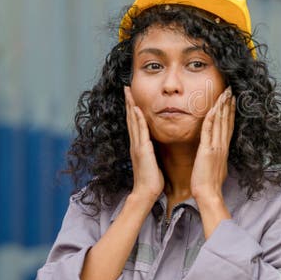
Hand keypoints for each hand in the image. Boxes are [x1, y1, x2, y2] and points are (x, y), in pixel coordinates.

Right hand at [124, 86, 163, 203]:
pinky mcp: (142, 150)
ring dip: (130, 105)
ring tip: (128, 92)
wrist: (146, 192)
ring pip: (132, 121)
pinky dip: (137, 119)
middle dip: (128, 102)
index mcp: (138, 145)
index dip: (132, 108)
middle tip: (126, 87)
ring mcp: (137, 145)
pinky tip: (136, 108)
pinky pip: (140, 131)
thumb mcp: (152, 160)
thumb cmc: (151, 179)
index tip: (131, 95)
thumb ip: (151, 150)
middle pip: (130, 118)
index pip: (134, 122)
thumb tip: (154, 144)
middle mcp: (135, 143)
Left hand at [191, 87, 234, 236]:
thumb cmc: (210, 184)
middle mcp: (223, 145)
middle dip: (229, 104)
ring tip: (225, 93)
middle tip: (231, 90)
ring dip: (223, 106)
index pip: (229, 126)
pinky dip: (212, 117)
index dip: (231, 112)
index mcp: (224, 148)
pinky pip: (210, 129)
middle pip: (228, 120)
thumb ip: (217, 157)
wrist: (209, 194)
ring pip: (221, 122)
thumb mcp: (217, 167)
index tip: (232, 100)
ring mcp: (216, 146)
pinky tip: (214, 107)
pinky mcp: (208, 149)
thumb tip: (216, 153)